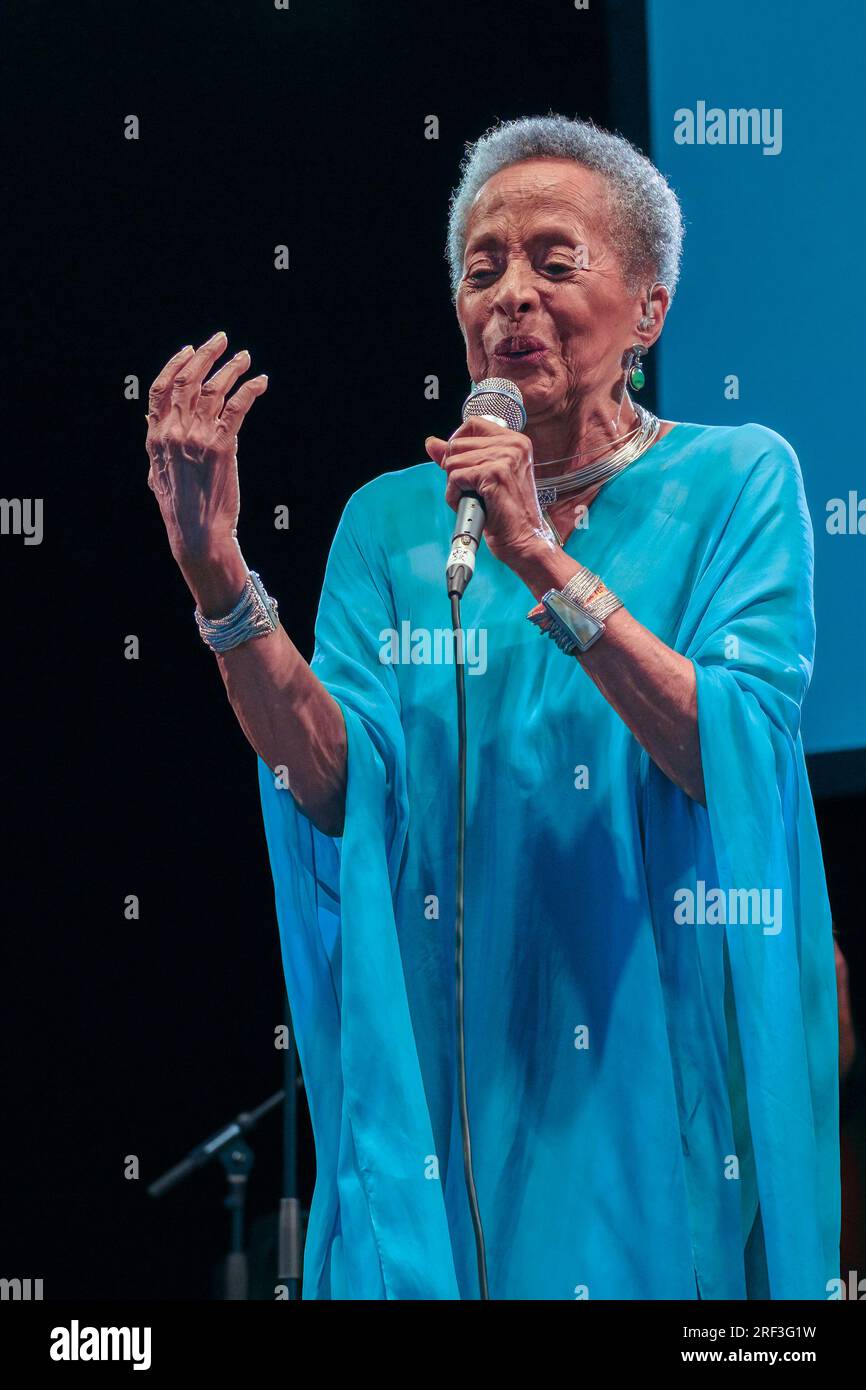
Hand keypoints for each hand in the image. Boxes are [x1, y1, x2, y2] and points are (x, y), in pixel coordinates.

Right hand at [145, 331, 267, 584]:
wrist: (198, 535)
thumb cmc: (182, 510)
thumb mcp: (157, 475)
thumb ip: (159, 447)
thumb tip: (156, 427)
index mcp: (155, 437)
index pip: (161, 389)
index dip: (175, 364)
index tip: (189, 348)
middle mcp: (173, 432)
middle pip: (188, 380)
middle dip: (205, 354)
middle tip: (221, 340)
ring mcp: (197, 438)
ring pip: (214, 389)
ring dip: (231, 368)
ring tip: (245, 357)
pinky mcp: (222, 447)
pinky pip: (237, 407)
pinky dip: (250, 390)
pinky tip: (260, 381)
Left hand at [425, 416, 551, 570]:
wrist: (524, 539)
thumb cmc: (508, 513)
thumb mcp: (483, 477)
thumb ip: (459, 456)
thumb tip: (431, 443)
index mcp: (516, 441)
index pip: (472, 424)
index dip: (457, 443)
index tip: (460, 465)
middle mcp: (513, 445)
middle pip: (458, 444)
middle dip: (454, 470)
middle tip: (471, 490)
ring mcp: (505, 458)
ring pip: (453, 462)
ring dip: (454, 486)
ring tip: (473, 500)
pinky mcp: (494, 473)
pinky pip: (455, 478)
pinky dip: (455, 496)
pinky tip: (470, 505)